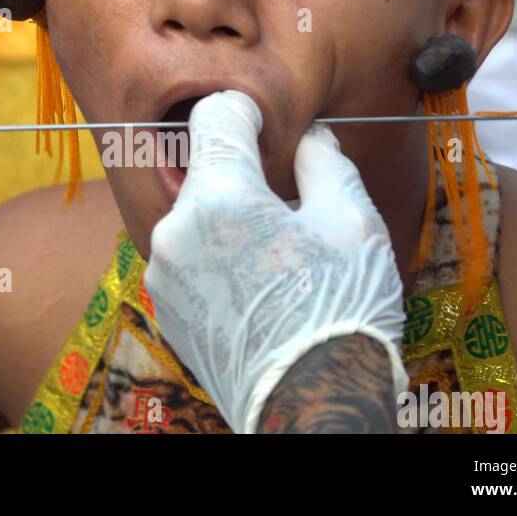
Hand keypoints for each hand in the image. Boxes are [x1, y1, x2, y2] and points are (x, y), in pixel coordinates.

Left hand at [143, 90, 407, 433]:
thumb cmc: (339, 311)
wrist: (310, 405)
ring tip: (277, 256)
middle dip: (243, 174)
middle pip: (204, 170)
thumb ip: (324, 161)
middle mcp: (175, 230)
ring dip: (229, 219)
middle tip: (288, 203)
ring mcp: (165, 272)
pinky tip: (257, 286)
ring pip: (196, 217)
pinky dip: (217, 256)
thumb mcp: (352, 222)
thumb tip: (311, 136)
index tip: (268, 123)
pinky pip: (189, 258)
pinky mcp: (166, 307)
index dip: (247, 110)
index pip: (215, 115)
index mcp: (218, 198)